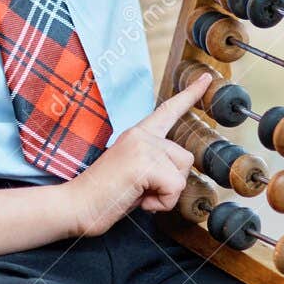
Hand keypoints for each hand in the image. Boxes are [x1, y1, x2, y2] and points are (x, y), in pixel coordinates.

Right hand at [59, 72, 207, 237]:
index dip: (190, 94)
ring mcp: (142, 146)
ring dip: (165, 194)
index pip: (168, 110)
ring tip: (137, 193)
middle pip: (185, 158)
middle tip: (139, 190)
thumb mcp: (133, 172)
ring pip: (181, 175)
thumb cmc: (104, 195)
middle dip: (169, 182)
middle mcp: (141, 134)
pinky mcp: (144, 164)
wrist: (76, 205)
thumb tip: (175, 174)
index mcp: (138, 134)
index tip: (206, 78)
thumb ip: (153, 163)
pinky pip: (174, 189)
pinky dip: (161, 203)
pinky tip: (138, 200)